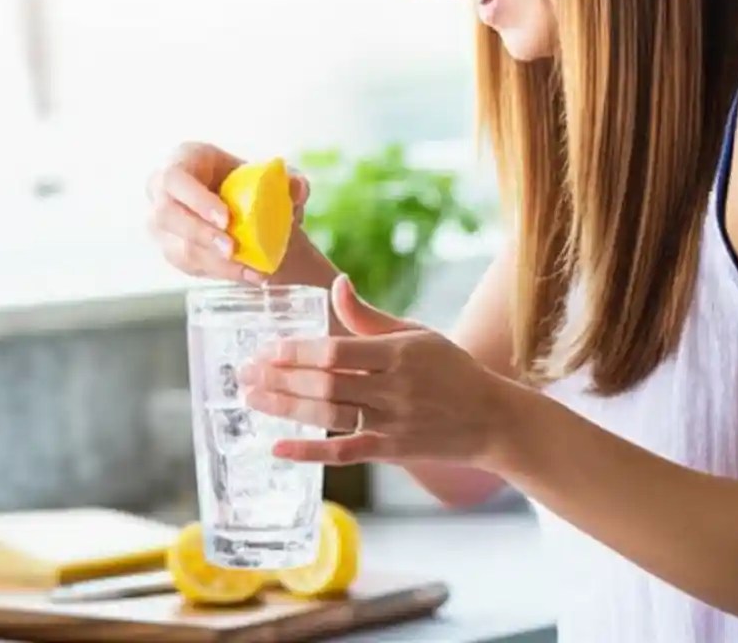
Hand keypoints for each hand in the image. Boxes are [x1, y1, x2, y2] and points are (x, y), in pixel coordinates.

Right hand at [146, 142, 308, 283]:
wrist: (246, 209)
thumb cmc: (250, 182)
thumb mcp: (272, 176)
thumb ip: (289, 179)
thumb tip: (297, 189)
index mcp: (182, 161)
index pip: (175, 179)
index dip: (196, 200)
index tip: (226, 219)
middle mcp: (162, 192)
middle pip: (167, 216)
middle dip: (201, 235)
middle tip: (232, 250)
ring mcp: (162, 225)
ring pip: (178, 247)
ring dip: (215, 262)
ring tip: (250, 270)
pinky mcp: (172, 251)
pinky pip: (190, 266)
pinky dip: (222, 273)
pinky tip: (248, 275)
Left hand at [238, 276, 515, 467]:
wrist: (492, 420)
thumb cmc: (452, 370)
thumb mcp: (416, 334)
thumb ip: (369, 317)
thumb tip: (337, 284)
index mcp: (398, 353)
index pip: (338, 351)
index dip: (299, 351)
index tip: (267, 349)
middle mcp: (394, 389)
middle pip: (326, 384)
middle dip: (280, 378)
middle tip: (244, 373)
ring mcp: (392, 422)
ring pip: (330, 415)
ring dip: (286, 408)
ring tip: (251, 399)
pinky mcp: (391, 451)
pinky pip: (345, 452)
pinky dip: (310, 452)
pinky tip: (278, 447)